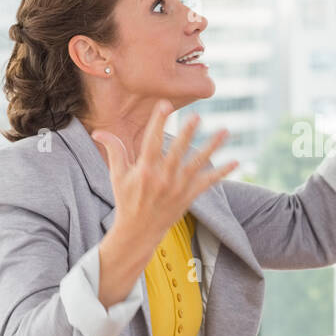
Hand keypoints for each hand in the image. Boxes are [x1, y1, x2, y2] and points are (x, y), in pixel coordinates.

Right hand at [91, 99, 236, 263]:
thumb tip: (98, 132)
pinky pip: (208, 182)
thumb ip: (114, 150)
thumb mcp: (117, 175)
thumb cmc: (127, 199)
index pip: (151, 141)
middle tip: (197, 116)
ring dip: (212, 147)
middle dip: (187, 133)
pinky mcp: (189, 196)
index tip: (164, 105)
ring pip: (197, 163)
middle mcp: (162, 178)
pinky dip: (223, 172)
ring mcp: (178, 187)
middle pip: (177, 151)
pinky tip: (236, 161)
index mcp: (144, 170)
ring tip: (225, 131)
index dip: (158, 122)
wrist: (138, 231)